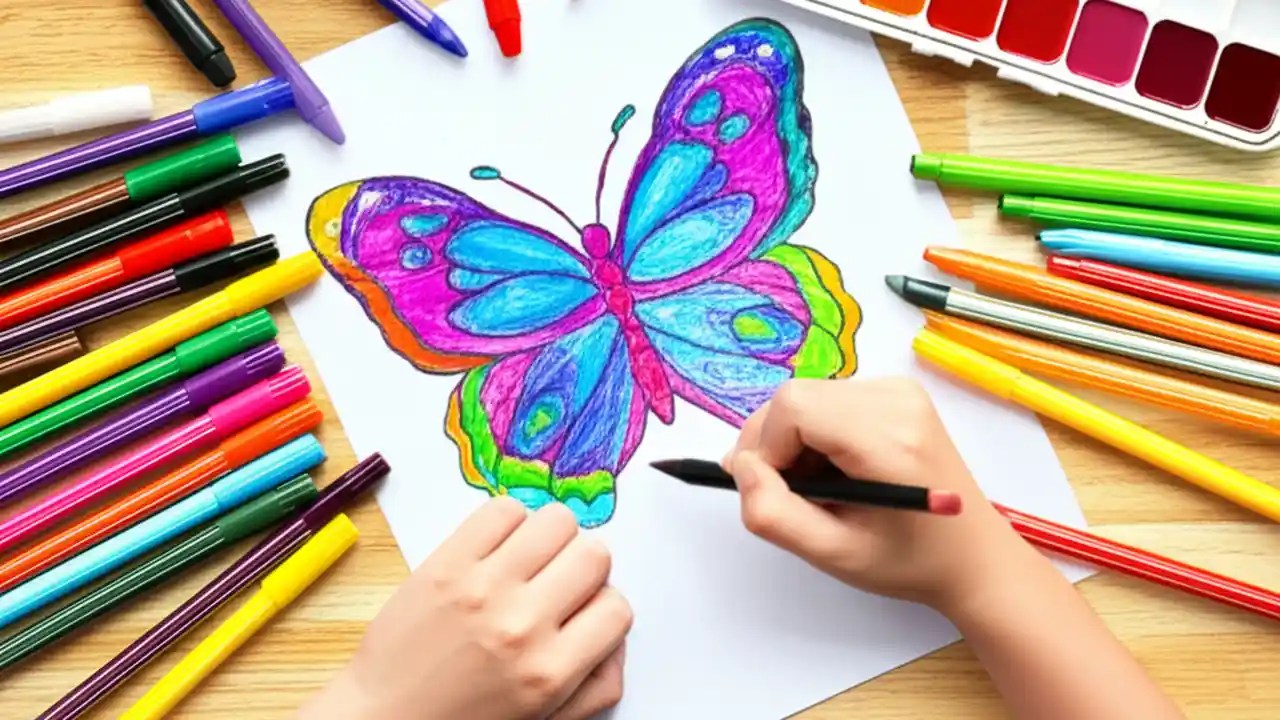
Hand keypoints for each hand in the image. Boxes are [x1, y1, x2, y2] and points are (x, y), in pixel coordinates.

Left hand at [301, 498, 632, 719]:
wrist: (382, 719)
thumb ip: (595, 686)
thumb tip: (614, 636)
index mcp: (550, 672)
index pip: (617, 608)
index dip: (603, 607)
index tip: (582, 612)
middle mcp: (522, 625)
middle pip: (595, 554)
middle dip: (584, 567)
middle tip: (558, 583)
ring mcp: (482, 588)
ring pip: (557, 521)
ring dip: (551, 538)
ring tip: (530, 561)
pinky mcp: (445, 564)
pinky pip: (502, 510)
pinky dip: (510, 521)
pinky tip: (499, 549)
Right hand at [724, 378, 1029, 612]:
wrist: (973, 556)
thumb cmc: (909, 560)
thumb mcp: (834, 554)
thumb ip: (773, 514)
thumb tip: (742, 468)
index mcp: (888, 439)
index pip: (793, 407)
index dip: (767, 448)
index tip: (778, 491)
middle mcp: (896, 399)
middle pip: (794, 397)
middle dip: (776, 445)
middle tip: (793, 494)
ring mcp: (899, 390)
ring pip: (806, 396)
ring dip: (794, 441)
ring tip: (820, 486)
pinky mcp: (897, 391)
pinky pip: (827, 398)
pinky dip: (815, 433)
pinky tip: (837, 469)